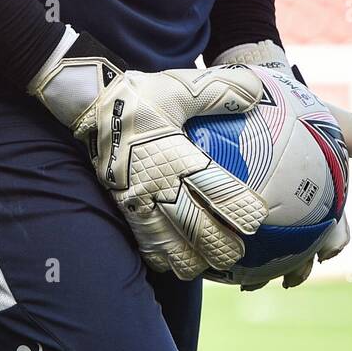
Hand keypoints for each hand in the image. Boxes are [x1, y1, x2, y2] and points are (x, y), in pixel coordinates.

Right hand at [28, 34, 267, 279]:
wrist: (92, 105)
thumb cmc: (142, 96)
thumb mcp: (181, 86)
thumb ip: (220, 91)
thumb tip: (258, 91)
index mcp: (175, 156)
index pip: (214, 189)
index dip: (238, 208)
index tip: (258, 218)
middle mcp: (157, 184)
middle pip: (195, 230)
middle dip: (220, 247)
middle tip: (239, 253)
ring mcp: (137, 201)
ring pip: (169, 247)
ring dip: (192, 260)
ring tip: (209, 264)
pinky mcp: (123, 207)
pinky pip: (145, 243)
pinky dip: (163, 257)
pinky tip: (175, 259)